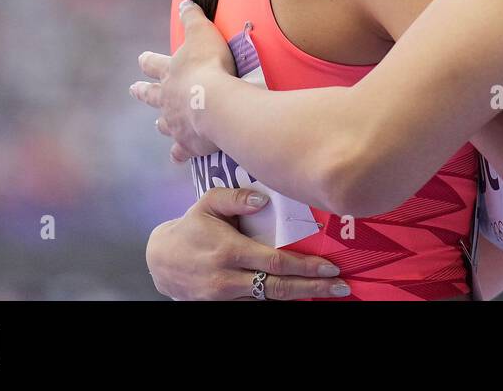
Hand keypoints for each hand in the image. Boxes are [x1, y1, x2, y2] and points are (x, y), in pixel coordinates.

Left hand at [131, 0, 234, 158]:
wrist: (216, 103)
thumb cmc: (210, 65)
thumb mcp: (202, 32)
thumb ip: (192, 17)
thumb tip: (184, 1)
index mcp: (169, 73)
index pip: (153, 64)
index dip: (148, 62)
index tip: (141, 60)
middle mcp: (166, 99)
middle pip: (150, 95)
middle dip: (142, 92)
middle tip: (133, 91)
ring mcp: (175, 122)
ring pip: (163, 124)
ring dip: (161, 124)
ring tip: (158, 126)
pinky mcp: (187, 142)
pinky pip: (180, 150)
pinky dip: (179, 154)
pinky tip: (178, 157)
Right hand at [146, 187, 350, 300]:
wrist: (160, 261)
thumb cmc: (190, 228)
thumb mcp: (207, 204)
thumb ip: (235, 197)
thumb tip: (262, 198)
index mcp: (229, 251)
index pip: (275, 262)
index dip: (305, 266)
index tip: (331, 266)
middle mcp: (228, 278)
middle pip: (278, 288)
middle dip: (314, 287)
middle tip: (342, 286)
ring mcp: (225, 297)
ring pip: (270, 300)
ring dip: (301, 296)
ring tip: (330, 290)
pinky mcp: (223, 305)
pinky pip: (257, 303)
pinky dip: (280, 300)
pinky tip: (302, 293)